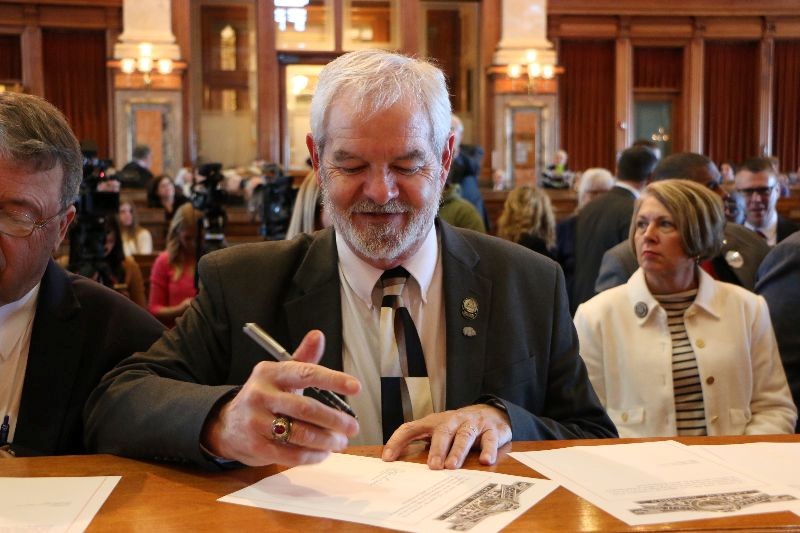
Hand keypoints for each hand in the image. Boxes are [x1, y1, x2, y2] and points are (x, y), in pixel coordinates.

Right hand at [202, 330, 360, 465]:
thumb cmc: (265, 397)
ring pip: (300, 433)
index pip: (305, 373)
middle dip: (335, 420)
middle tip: (353, 427)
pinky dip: (312, 456)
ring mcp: (255, 421)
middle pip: (306, 408)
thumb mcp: (280, 374)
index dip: (333, 380)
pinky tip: (323, 453)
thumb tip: (318, 335)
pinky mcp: (255, 445)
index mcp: (270, 373)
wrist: (228, 424)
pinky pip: (290, 454)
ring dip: (326, 440)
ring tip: (341, 442)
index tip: (356, 387)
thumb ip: (303, 358)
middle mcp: (260, 395)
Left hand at [382, 404, 511, 469]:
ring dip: (458, 451)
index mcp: (434, 422)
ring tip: (452, 466)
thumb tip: (399, 462)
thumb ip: (423, 443)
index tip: (387, 458)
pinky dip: (488, 450)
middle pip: (442, 431)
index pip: (411, 428)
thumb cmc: (459, 426)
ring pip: (465, 435)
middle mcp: (452, 421)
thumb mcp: (439, 431)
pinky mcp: (492, 429)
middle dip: (437, 449)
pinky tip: (485, 461)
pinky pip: (490, 439)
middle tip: (432, 466)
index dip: (398, 441)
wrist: (492, 411)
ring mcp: (472, 424)